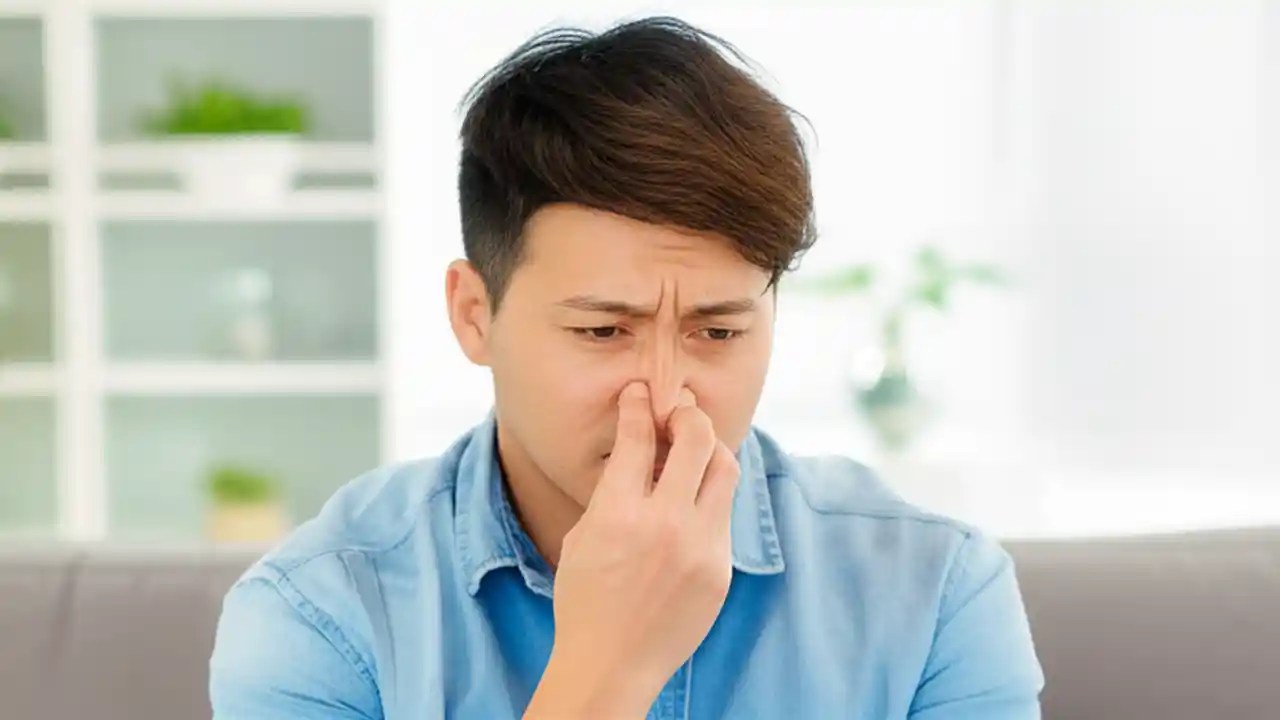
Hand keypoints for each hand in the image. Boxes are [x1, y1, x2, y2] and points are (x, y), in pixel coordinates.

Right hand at [524, 382, 739, 718]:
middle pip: (697, 439)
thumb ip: (614, 491)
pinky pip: (723, 514)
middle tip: (680, 410)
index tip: (641, 391)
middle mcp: (664, 524)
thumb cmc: (586, 600)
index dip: (640, 404)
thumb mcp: (583, 536)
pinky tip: (694, 498)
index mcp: (619, 513)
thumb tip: (640, 448)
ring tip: (695, 448)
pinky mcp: (720, 567)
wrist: (612, 664)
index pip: (639, 436)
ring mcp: (699, 547)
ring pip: (725, 469)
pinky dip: (709, 496)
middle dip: (688, 413)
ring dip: (710, 449)